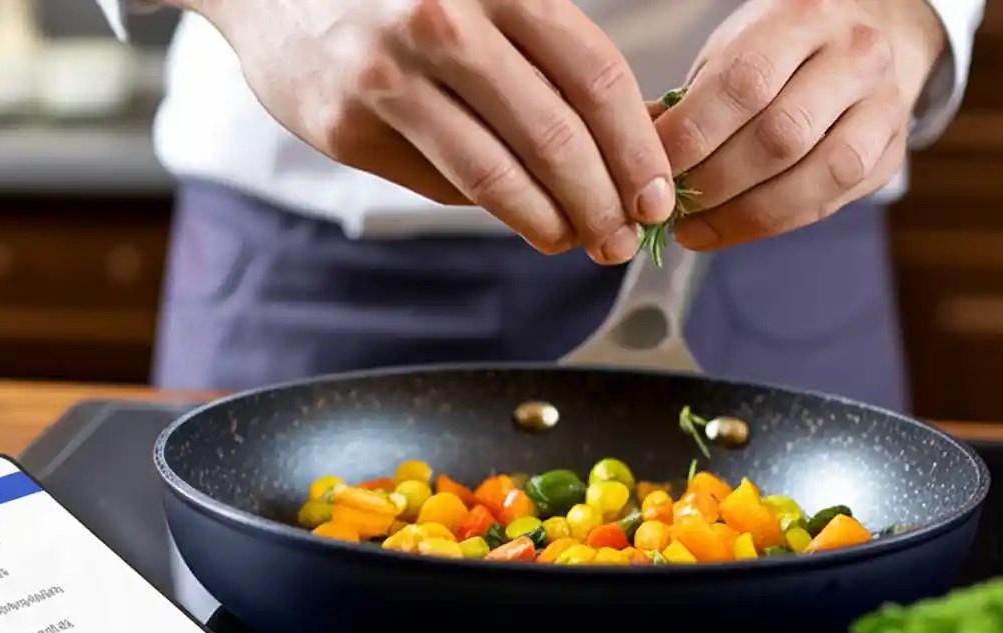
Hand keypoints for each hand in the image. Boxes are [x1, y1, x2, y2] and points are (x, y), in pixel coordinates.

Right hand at [185, 0, 674, 261]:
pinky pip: (437, 183)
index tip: (656, 192)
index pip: (593, 76)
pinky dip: (486, 205)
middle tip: (621, 237)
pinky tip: (513, 211)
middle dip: (601, 201)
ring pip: (494, 175)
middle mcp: (441, 22)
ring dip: (548, 222)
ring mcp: (387, 78)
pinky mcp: (346, 127)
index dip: (635, 148)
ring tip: (574, 241)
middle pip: (553, 135)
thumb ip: (542, 50)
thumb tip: (620, 134)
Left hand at [655, 0, 947, 250]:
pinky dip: (774, 223)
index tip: (650, 173)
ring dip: (743, 214)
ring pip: (816, 174)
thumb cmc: (779, 49)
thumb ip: (687, 102)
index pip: (742, 84)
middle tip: (669, 207)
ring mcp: (883, 104)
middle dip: (713, 182)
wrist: (873, 33)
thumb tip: (635, 159)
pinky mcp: (891, 150)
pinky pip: (832, 199)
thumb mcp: (730, 52)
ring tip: (695, 228)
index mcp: (800, 18)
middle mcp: (853, 56)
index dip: (690, 138)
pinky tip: (731, 228)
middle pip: (780, 135)